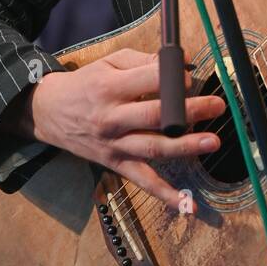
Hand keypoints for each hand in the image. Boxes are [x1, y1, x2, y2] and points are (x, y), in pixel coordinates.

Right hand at [6, 49, 224, 209]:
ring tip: (212, 141)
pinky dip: (165, 194)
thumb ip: (143, 61)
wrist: (50, 113)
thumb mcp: (109, 63)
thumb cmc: (86, 84)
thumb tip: (181, 63)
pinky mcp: (116, 164)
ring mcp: (114, 144)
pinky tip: (188, 204)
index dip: (173, 78)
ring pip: (153, 148)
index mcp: (109, 88)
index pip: (147, 82)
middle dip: (189, 111)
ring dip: (185, 147)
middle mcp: (112, 118)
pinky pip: (143, 182)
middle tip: (216, 105)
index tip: (192, 77)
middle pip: (154, 116)